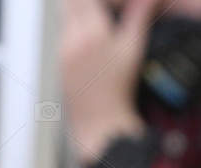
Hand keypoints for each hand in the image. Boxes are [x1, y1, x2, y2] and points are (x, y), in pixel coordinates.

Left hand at [60, 0, 159, 163]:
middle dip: (83, 1)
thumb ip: (139, 16)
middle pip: (70, 3)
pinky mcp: (60, 61)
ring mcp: (63, 50)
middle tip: (99, 6)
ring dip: (77, 11)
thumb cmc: (120, 89)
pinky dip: (74, 28)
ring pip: (65, 17)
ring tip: (96, 16)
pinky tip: (88, 35)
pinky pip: (64, 34)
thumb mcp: (133, 48)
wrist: (100, 122)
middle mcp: (72, 39)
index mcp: (92, 32)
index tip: (108, 2)